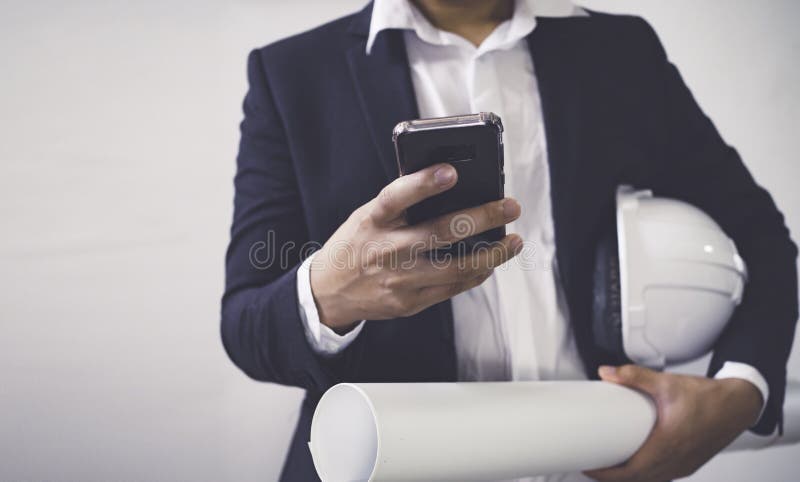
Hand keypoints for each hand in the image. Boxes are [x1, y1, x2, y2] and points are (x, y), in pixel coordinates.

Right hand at [309, 163, 522, 330]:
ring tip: (514, 241)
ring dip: (493, 253)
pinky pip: (452, 288)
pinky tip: (490, 263)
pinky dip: (476, 274)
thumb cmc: (355, 245)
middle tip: (510, 206)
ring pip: (457, 267)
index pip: (396, 197)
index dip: (423, 184)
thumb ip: (400, 204)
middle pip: (441, 233)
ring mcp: (399, 279)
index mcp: (373, 221)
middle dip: (482, 218)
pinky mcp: (409, 303)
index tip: (451, 171)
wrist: (328, 293)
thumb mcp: (366, 217)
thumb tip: (448, 184)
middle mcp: (386, 250)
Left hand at [585, 365, 762, 481]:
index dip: (605, 474)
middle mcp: (676, 462)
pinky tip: (635, 463)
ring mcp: (683, 466)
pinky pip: (661, 476)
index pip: (629, 472)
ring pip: (649, 480)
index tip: (587, 466)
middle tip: (592, 463)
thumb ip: (634, 376)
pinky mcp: (688, 464)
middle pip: (636, 480)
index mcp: (667, 447)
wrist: (740, 405)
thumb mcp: (667, 383)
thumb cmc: (708, 398)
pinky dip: (644, 473)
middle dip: (611, 476)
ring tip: (608, 463)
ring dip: (628, 476)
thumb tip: (607, 372)